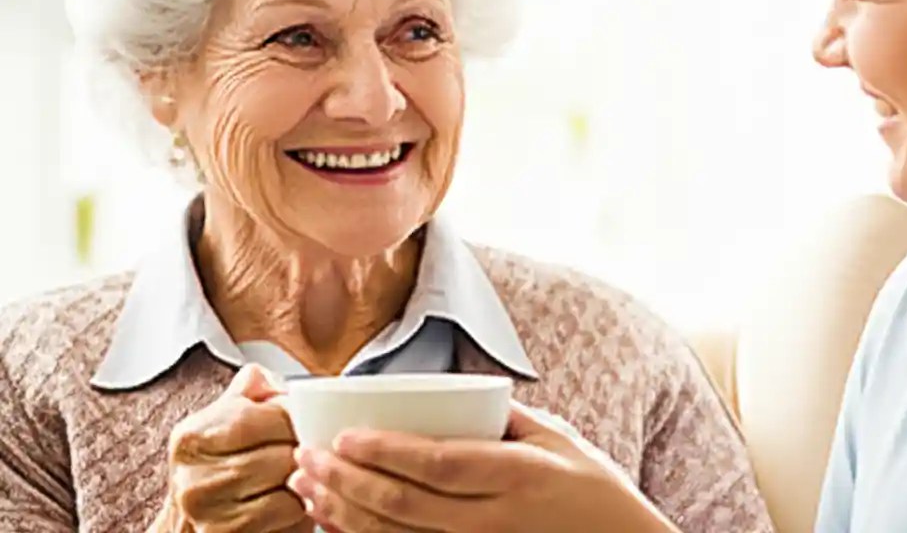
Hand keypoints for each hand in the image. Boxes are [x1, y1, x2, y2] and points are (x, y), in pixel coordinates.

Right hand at [151, 364, 308, 532]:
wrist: (192, 525)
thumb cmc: (219, 466)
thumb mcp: (222, 420)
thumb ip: (249, 390)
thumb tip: (278, 382)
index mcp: (191, 438)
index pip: (259, 418)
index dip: (292, 416)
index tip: (304, 418)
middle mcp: (194, 478)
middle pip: (280, 454)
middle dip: (305, 449)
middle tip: (313, 447)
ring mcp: (212, 514)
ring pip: (290, 486)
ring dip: (306, 479)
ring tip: (304, 472)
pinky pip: (289, 516)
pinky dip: (301, 507)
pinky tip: (295, 499)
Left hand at [288, 401, 678, 532]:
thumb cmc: (594, 489)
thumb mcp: (559, 440)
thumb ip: (508, 418)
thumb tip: (455, 394)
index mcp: (517, 475)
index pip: (437, 463)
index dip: (384, 451)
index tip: (343, 436)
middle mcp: (495, 519)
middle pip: (404, 504)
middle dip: (345, 481)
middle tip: (306, 458)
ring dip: (343, 514)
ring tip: (308, 487)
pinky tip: (336, 525)